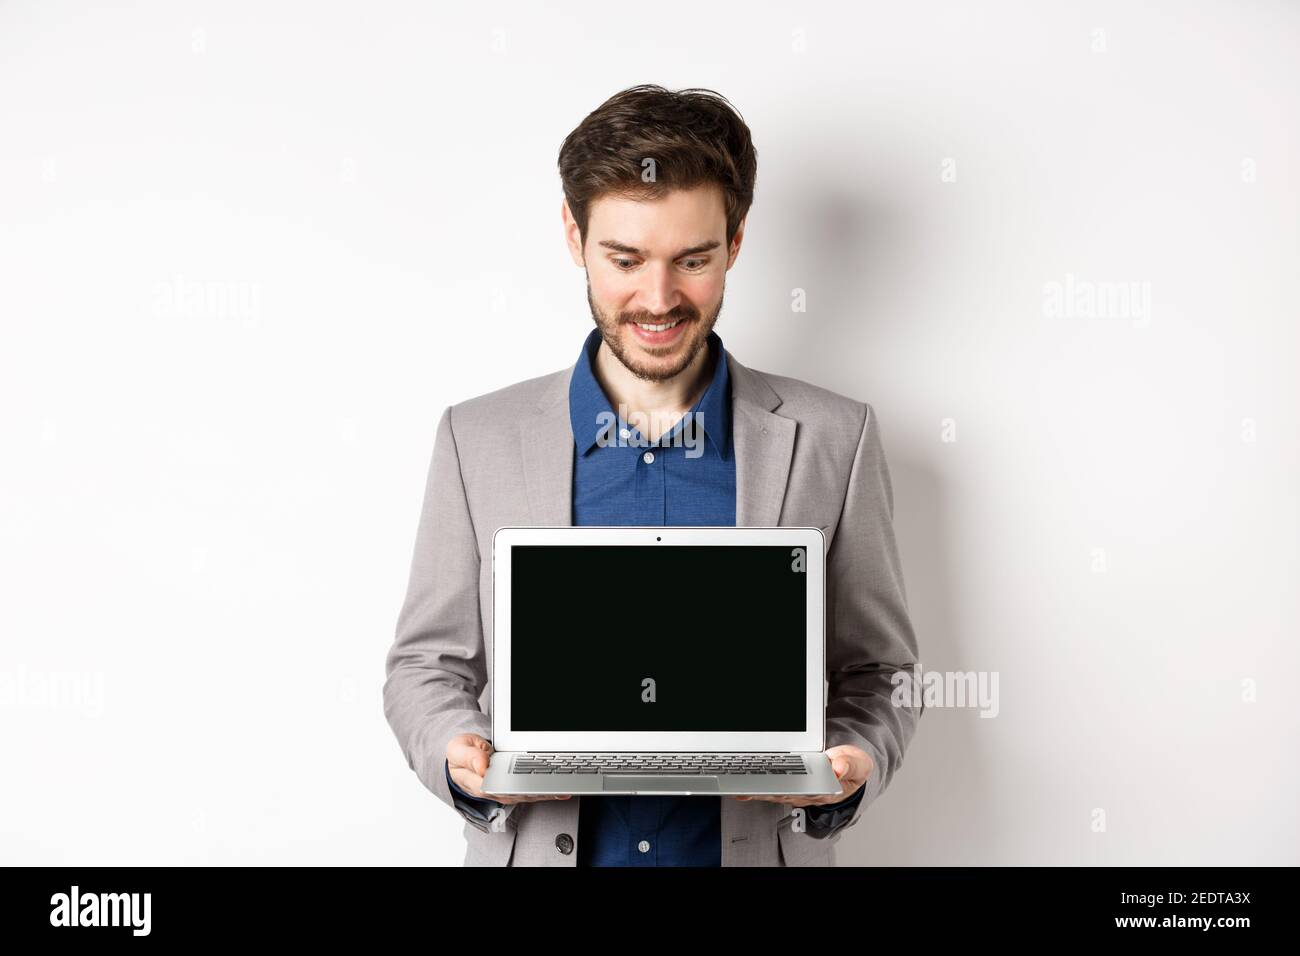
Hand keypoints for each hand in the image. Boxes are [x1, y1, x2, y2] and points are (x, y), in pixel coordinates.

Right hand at [447, 733, 571, 803]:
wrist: (461, 756)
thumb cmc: (460, 753)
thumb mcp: (458, 749)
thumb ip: (470, 757)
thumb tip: (482, 765)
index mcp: (478, 783)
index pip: (499, 788)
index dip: (517, 788)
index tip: (531, 785)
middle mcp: (494, 791)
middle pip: (518, 794)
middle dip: (538, 792)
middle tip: (556, 788)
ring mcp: (504, 791)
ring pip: (527, 795)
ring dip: (546, 793)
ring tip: (563, 790)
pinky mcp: (513, 788)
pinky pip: (530, 791)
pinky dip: (546, 791)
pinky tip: (561, 790)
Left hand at [732, 744, 872, 807]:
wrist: (847, 765)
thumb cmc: (852, 766)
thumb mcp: (858, 763)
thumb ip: (850, 764)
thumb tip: (838, 766)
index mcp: (825, 789)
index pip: (806, 791)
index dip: (790, 790)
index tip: (776, 788)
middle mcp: (806, 793)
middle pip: (783, 793)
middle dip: (765, 791)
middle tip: (747, 787)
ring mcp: (795, 791)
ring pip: (772, 792)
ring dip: (755, 789)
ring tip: (738, 786)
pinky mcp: (785, 786)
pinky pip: (768, 787)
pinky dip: (754, 786)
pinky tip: (739, 785)